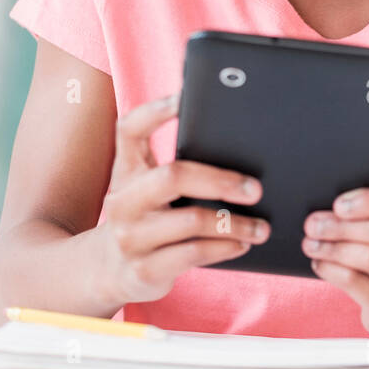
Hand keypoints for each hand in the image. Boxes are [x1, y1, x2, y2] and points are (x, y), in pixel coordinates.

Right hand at [93, 92, 269, 305]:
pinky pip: (193, 254)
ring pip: (192, 221)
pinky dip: (225, 248)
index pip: (130, 130)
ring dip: (235, 223)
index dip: (156, 110)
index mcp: (126, 171)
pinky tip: (242, 244)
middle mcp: (123, 201)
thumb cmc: (146, 218)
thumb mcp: (147, 189)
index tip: (185, 97)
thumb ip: (177, 166)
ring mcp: (130, 237)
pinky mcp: (143, 269)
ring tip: (261, 226)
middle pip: (174, 176)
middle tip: (256, 189)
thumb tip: (237, 142)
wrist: (107, 270)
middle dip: (222, 180)